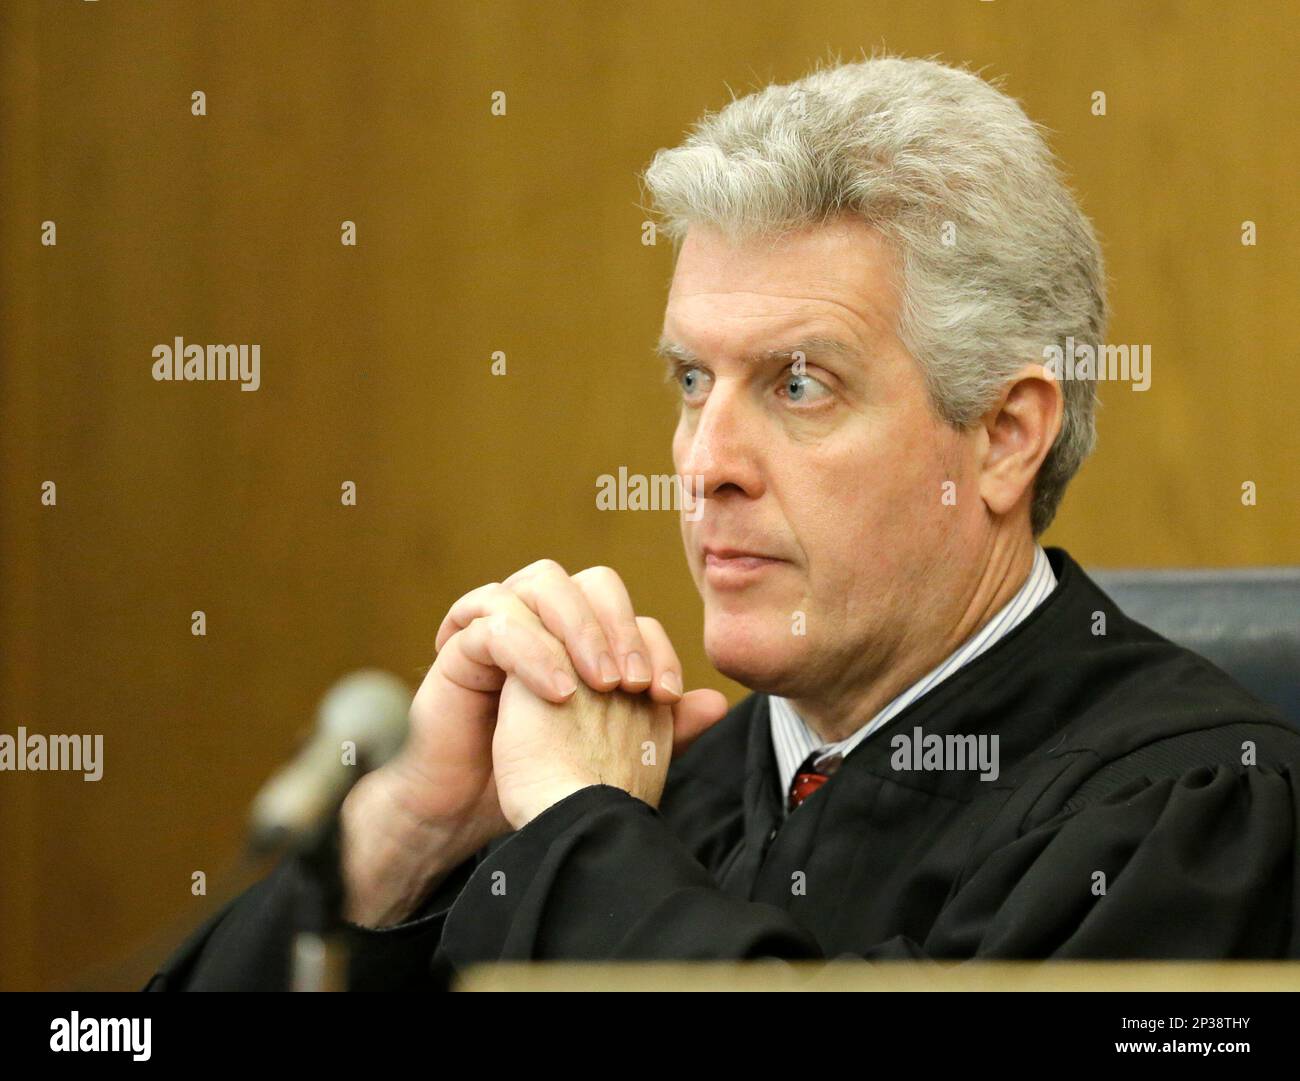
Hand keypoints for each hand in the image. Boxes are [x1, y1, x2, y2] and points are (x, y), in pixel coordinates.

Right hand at [342, 560, 721, 923]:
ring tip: (601, 683)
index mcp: (573, 636)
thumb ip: (661, 727)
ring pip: (540, 583)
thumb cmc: (534, 776)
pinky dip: (533, 651)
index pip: (625, 611)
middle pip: (586, 581)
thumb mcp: (608, 750)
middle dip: (618, 625)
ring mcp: (496, 625)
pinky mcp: (459, 646)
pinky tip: (559, 693)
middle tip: (634, 680)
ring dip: (580, 628)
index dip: (653, 644)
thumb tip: (716, 704)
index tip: (670, 695)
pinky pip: (495, 622)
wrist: (469, 811)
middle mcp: (537, 620)